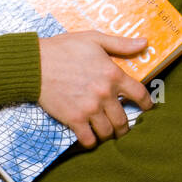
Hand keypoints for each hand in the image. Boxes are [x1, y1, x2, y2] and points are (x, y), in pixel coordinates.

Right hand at [37, 30, 153, 146]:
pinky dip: (92, 141)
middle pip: (124, 120)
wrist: (35, 63)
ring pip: (108, 132)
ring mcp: (89, 109)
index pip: (140, 94)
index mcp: (113, 74)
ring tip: (107, 132)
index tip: (146, 108)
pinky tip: (91, 137)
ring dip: (110, 134)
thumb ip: (121, 44)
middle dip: (125, 126)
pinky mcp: (74, 119)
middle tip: (123, 126)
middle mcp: (105, 94)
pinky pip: (89, 139)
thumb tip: (145, 43)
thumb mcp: (94, 39)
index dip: (146, 104)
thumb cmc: (64, 48)